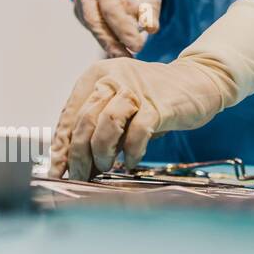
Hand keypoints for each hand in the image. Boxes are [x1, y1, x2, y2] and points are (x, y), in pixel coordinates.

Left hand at [47, 0, 253, 179]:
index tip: (57, 170)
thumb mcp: (117, 105)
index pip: (69, 114)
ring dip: (102, 153)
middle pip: (83, 121)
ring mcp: (135, 90)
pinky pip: (137, 133)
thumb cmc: (152, 98)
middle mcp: (112, 78)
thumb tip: (72, 160)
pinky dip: (131, 152)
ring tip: (105, 169)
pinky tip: (131, 163)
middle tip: (80, 176)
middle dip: (78, 155)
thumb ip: (95, 126)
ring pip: (106, 125)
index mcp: (95, 76)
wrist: (196, 81)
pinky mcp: (158, 105)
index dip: (61, 146)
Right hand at [73, 0, 163, 56]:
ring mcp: (80, 4)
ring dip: (113, 42)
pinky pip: (96, 30)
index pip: (109, 6)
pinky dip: (110, 38)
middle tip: (128, 59)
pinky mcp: (83, 16)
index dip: (123, 28)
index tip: (138, 46)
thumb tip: (151, 29)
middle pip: (95, 22)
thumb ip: (151, 4)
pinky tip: (123, 45)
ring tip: (130, 55)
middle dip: (111, 43)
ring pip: (95, 29)